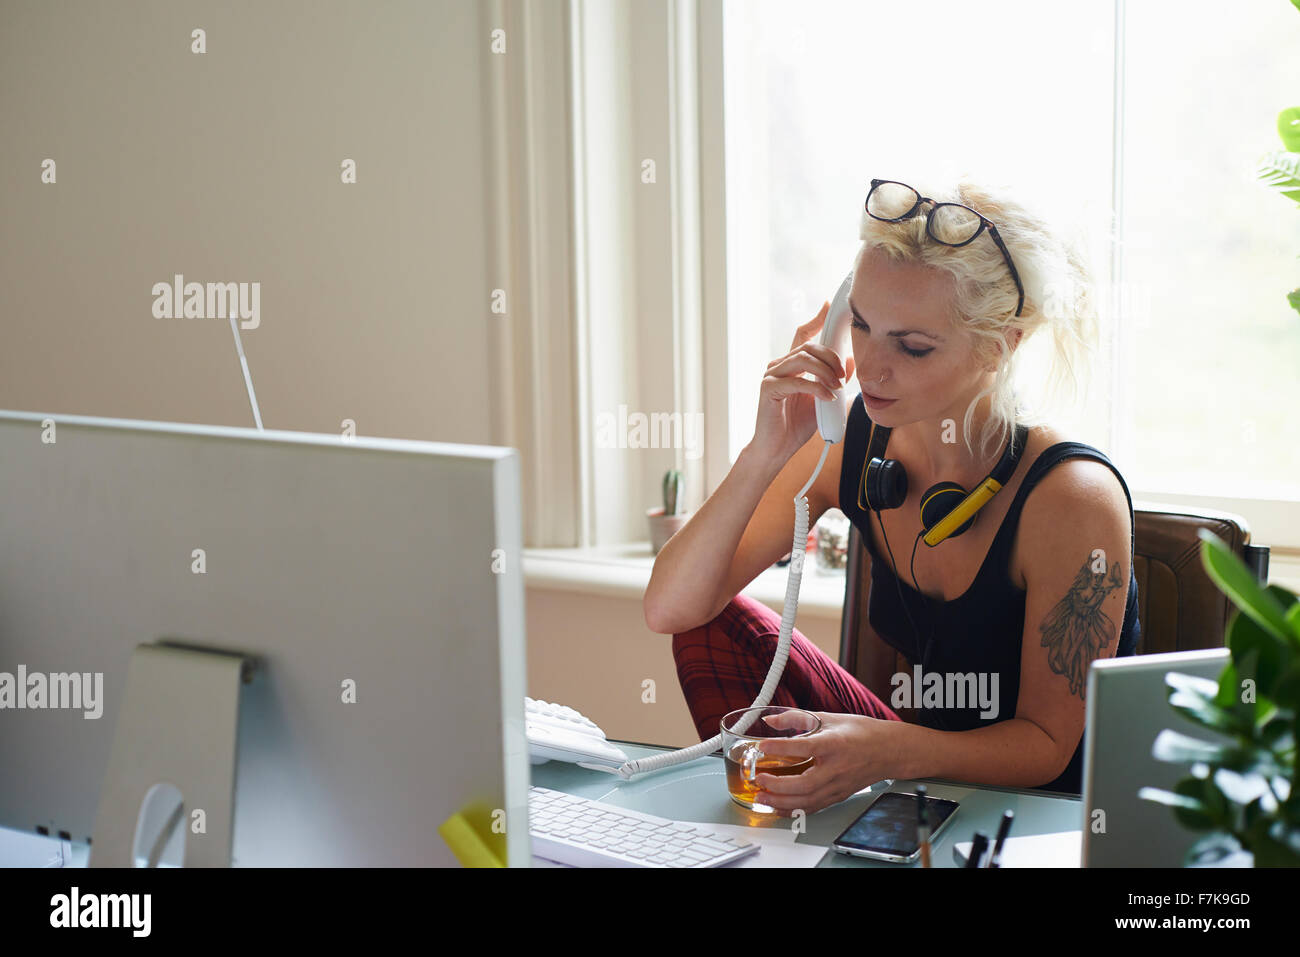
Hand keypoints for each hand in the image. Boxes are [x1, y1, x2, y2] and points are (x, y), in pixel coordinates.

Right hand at [749, 301, 856, 464]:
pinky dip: (816, 388)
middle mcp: (778, 366)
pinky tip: (828, 397)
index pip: (802, 334)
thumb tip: (851, 360)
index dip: (815, 319)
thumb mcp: (823, 398)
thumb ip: (833, 379)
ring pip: (803, 359)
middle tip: (843, 375)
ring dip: (825, 371)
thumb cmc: (796, 426)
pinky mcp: (768, 390)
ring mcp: (770, 376)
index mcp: (790, 365)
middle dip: (831, 356)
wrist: (777, 450)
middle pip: (807, 345)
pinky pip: (796, 381)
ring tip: (836, 387)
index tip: (828, 306)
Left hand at [751, 711, 897, 816]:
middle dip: (778, 785)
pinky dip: (793, 810)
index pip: (806, 746)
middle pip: (805, 784)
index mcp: (835, 744)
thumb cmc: (861, 733)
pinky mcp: (838, 796)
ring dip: (782, 802)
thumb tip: (771, 721)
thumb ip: (797, 718)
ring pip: (808, 801)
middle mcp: (837, 768)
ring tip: (762, 796)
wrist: (888, 751)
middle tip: (759, 778)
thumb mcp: (828, 718)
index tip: (762, 745)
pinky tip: (778, 806)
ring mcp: (838, 785)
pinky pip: (814, 807)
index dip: (782, 746)